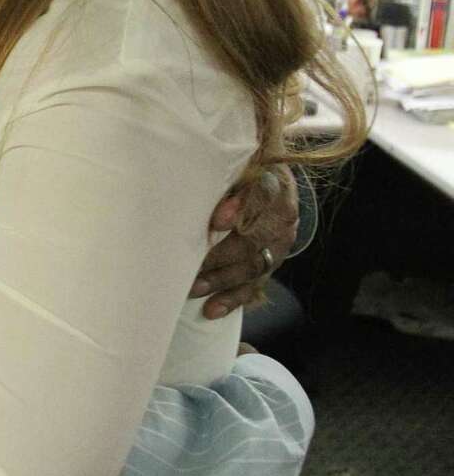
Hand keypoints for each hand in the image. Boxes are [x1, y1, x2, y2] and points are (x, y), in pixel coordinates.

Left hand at [191, 164, 298, 319]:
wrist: (268, 181)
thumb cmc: (243, 171)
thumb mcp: (239, 165)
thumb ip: (228, 178)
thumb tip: (216, 216)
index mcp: (276, 183)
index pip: (264, 196)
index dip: (241, 208)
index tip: (216, 222)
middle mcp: (284, 215)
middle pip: (255, 238)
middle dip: (221, 254)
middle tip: (191, 264)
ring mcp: (281, 242)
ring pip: (254, 265)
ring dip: (222, 279)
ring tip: (194, 288)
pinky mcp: (272, 262)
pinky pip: (255, 284)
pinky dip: (233, 299)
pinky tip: (212, 310)